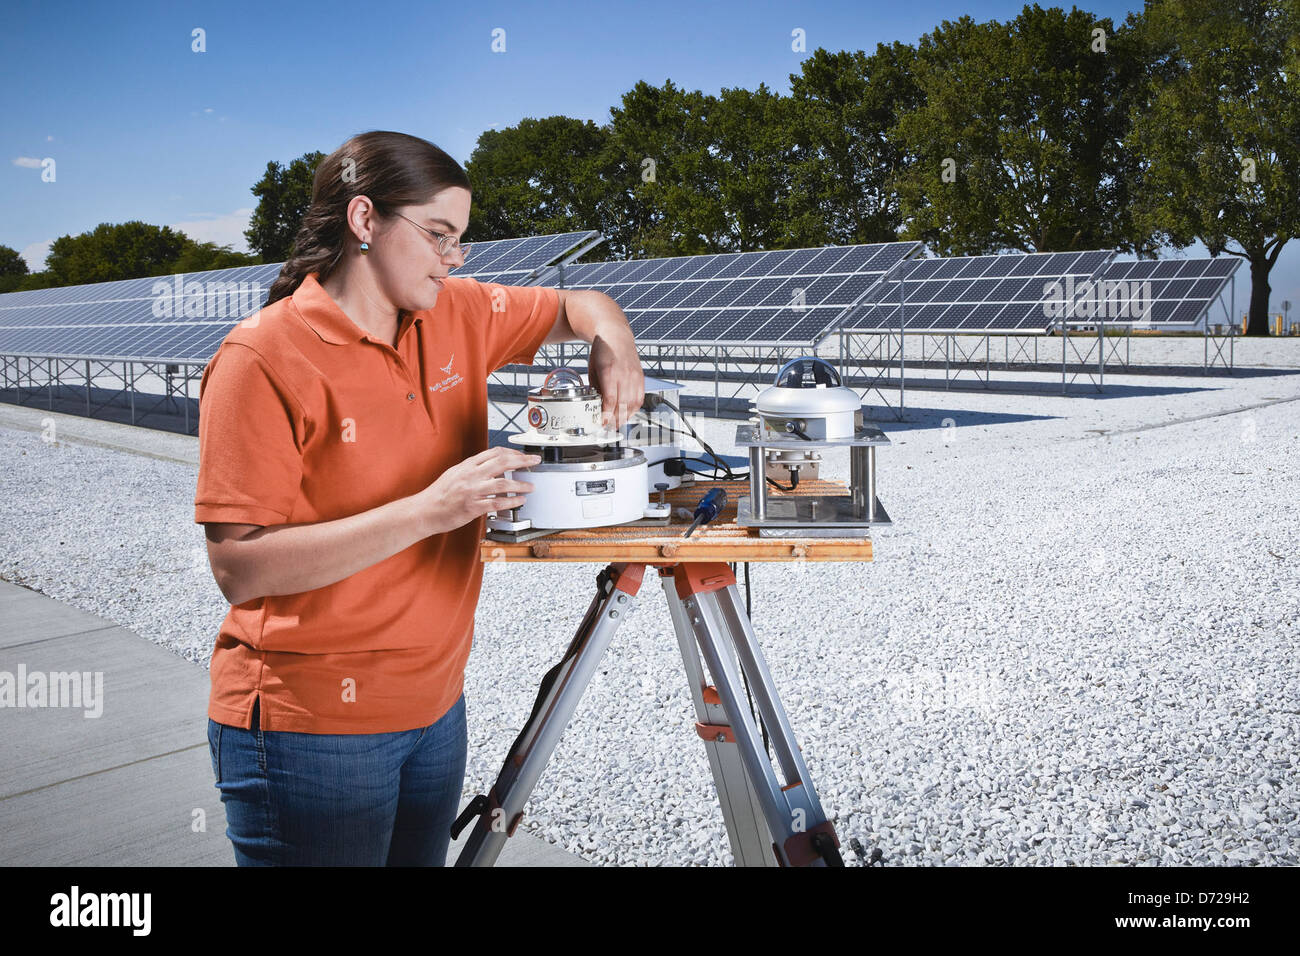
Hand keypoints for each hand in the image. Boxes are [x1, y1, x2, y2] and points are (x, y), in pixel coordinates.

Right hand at [413, 447, 540, 533]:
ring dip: (520, 484)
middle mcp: (470, 476)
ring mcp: (471, 491)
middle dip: (522, 460)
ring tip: (530, 486)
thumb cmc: (438, 495)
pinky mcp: (472, 507)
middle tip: (534, 461)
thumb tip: (489, 465)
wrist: (424, 511)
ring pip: (502, 484)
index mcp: (467, 466)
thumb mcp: (454, 474)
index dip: (511, 452)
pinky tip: (519, 501)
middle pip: (501, 462)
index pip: (494, 453)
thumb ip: (472, 469)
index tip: (521, 455)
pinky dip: (511, 502)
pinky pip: (496, 504)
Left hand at [588, 334, 644, 429]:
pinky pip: (640, 398)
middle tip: (607, 427)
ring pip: (633, 404)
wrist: (616, 335)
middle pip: (622, 405)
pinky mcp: (640, 378)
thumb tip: (596, 405)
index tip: (601, 423)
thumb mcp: (592, 370)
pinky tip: (627, 413)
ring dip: (625, 416)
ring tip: (617, 423)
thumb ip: (596, 388)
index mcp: (609, 371)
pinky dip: (634, 409)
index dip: (606, 415)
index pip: (610, 400)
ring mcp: (634, 376)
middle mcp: (624, 374)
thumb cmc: (602, 351)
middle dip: (615, 419)